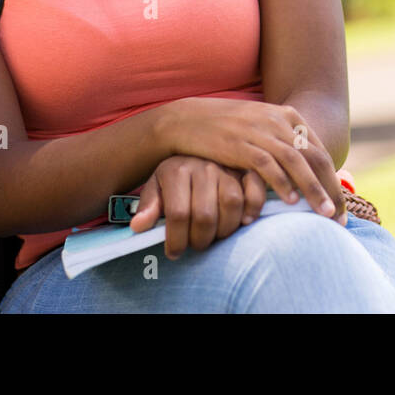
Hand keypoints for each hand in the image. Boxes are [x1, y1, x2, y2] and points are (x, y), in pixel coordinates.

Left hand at [129, 155, 249, 258]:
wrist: (193, 142)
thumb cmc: (174, 176)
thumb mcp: (156, 186)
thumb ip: (149, 206)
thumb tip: (139, 227)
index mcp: (176, 170)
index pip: (178, 214)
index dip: (177, 240)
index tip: (174, 253)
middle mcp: (203, 166)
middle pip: (205, 215)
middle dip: (200, 240)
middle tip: (196, 245)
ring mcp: (227, 167)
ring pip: (232, 204)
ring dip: (225, 229)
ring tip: (215, 236)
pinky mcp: (246, 169)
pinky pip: (255, 191)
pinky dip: (253, 208)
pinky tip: (243, 221)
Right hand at [157, 97, 346, 222]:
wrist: (187, 119)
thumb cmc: (227, 130)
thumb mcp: (261, 129)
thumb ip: (284, 144)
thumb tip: (308, 173)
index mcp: (288, 117)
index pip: (320, 152)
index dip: (334, 181)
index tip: (341, 207)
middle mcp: (278, 121)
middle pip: (315, 158)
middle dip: (332, 190)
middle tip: (341, 218)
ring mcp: (259, 131)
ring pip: (297, 163)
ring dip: (314, 190)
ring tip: (326, 215)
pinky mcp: (240, 144)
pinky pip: (268, 165)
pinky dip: (282, 183)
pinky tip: (292, 203)